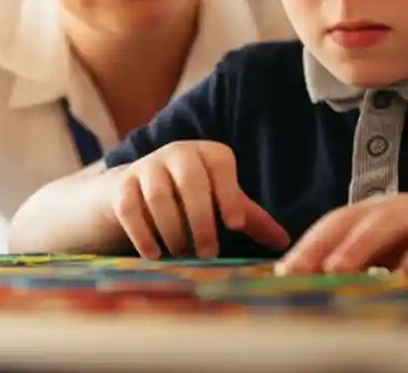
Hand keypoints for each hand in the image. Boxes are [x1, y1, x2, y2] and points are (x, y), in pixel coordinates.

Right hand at [104, 141, 290, 258]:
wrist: (142, 186)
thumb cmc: (195, 196)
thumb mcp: (223, 201)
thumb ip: (250, 218)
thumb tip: (284, 243)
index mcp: (209, 153)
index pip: (221, 165)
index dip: (229, 194)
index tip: (235, 225)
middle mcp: (178, 153)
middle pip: (190, 182)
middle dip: (201, 220)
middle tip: (209, 252)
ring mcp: (147, 166)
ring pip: (158, 196)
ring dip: (172, 230)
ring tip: (182, 253)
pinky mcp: (123, 184)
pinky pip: (130, 208)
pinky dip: (142, 234)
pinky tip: (155, 254)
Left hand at [276, 190, 407, 274]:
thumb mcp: (399, 252)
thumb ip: (367, 266)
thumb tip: (321, 292)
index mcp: (373, 216)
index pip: (331, 227)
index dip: (305, 247)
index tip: (279, 275)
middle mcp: (394, 210)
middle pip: (349, 223)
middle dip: (320, 246)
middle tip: (295, 273)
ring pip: (387, 226)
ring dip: (359, 247)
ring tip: (337, 270)